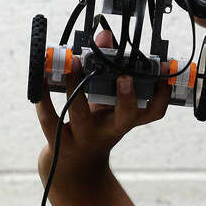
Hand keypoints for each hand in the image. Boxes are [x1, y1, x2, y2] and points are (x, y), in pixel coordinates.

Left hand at [36, 29, 172, 190]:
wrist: (73, 171)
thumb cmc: (93, 129)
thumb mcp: (104, 105)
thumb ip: (105, 70)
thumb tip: (104, 35)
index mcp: (124, 121)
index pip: (153, 112)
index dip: (162, 97)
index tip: (164, 77)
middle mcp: (108, 131)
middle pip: (125, 117)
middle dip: (126, 98)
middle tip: (124, 77)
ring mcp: (84, 138)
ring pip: (81, 114)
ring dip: (76, 85)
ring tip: (73, 62)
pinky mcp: (59, 142)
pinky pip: (49, 119)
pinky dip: (43, 98)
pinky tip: (41, 79)